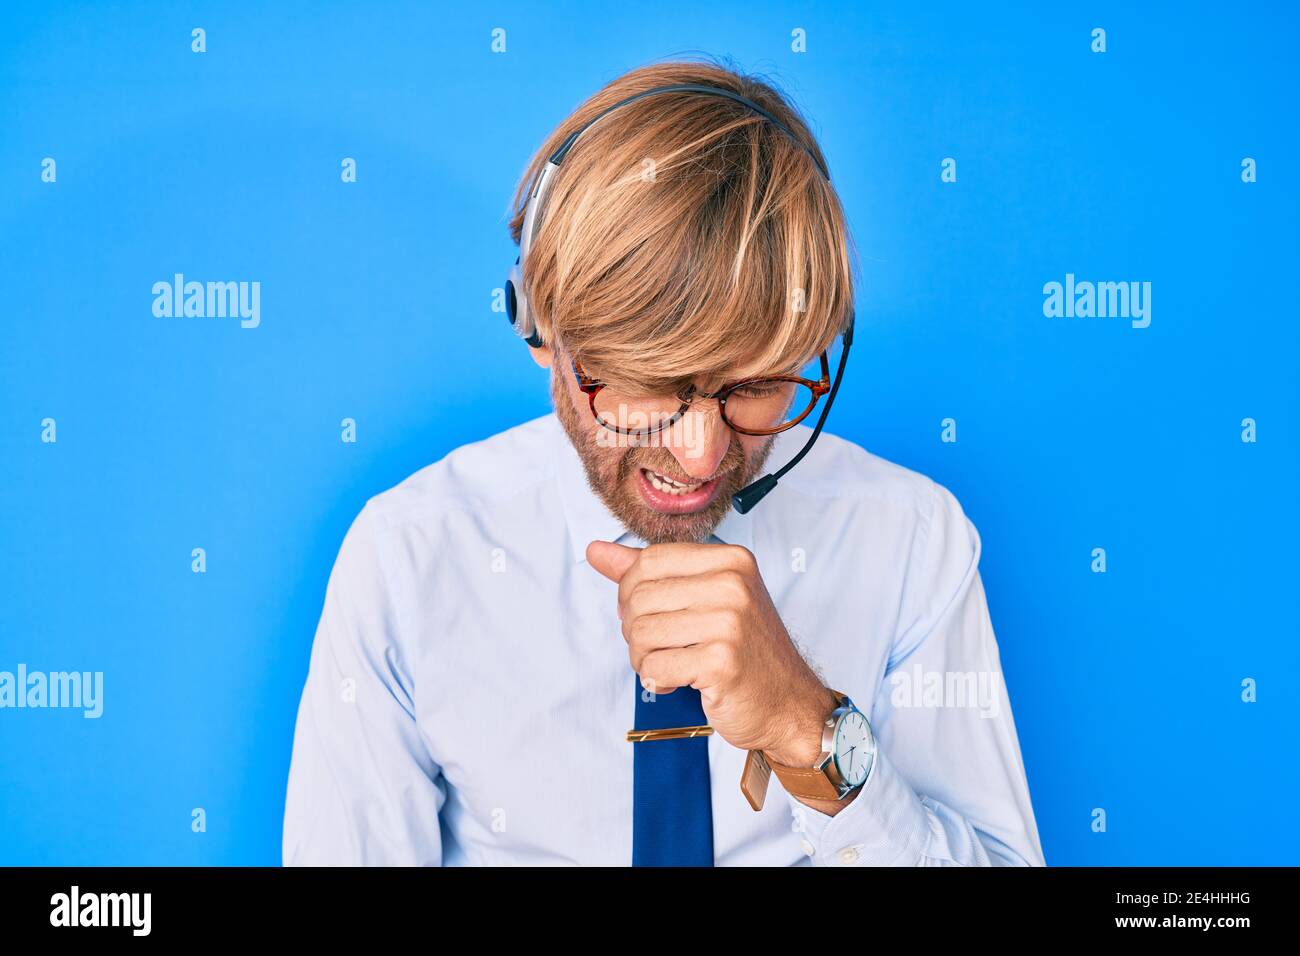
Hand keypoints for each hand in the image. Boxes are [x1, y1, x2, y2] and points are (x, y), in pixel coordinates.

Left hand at [587, 540, 836, 767]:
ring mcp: (730, 622)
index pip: (649, 560)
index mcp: (730, 560)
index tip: (647, 615)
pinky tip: (681, 682)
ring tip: (671, 665)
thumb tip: (595, 550)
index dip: (631, 592)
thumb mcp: (704, 598)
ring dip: (644, 659)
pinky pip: (655, 667)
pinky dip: (658, 681)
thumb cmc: (745, 652)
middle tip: (661, 648)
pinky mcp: (722, 662)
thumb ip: (648, 572)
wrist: (789, 704)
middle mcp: (733, 584)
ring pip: (642, 633)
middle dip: (635, 631)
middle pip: (639, 597)